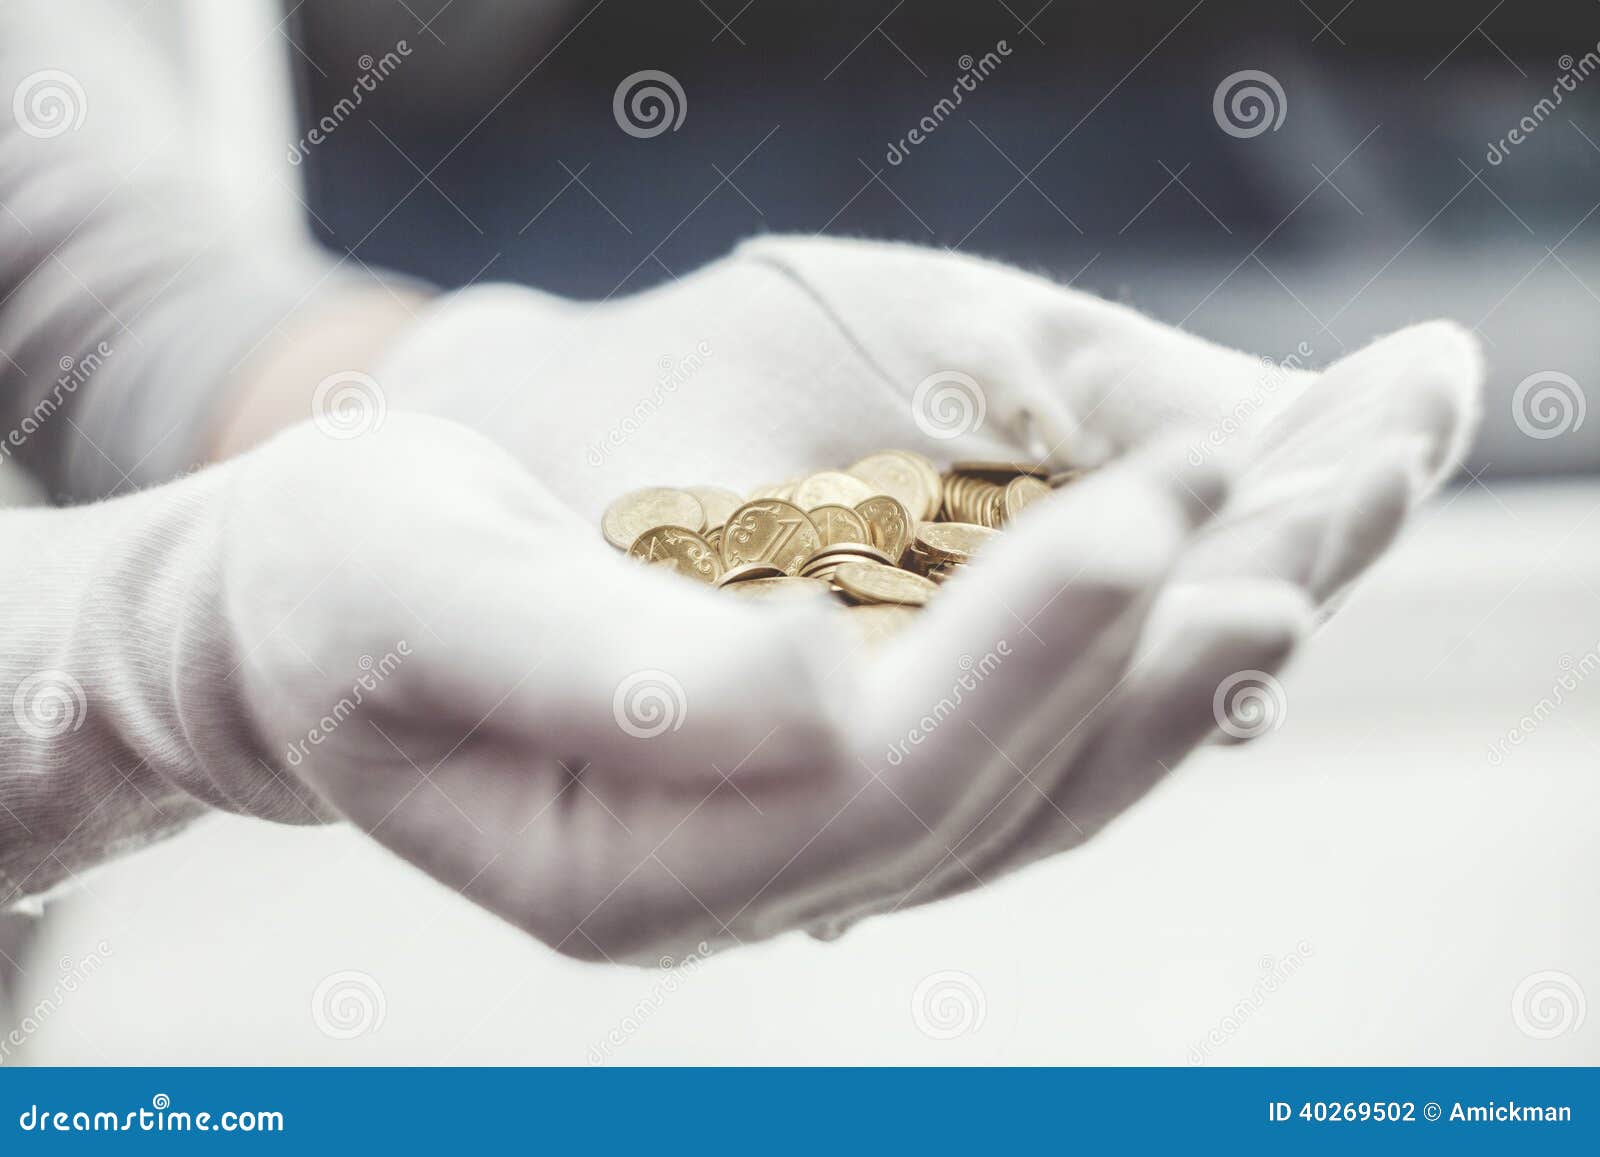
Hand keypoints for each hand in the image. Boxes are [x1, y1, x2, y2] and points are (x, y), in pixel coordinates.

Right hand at [215, 415, 1294, 961]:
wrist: (312, 612)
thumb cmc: (343, 591)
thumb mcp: (423, 604)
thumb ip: (590, 666)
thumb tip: (804, 688)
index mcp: (626, 871)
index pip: (872, 778)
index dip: (1019, 654)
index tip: (1139, 514)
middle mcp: (728, 883)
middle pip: (977, 797)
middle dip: (1123, 653)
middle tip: (1264, 511)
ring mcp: (776, 843)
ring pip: (1008, 795)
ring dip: (1146, 678)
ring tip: (1272, 553)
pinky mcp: (808, 777)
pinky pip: (984, 750)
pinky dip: (1087, 674)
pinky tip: (1169, 593)